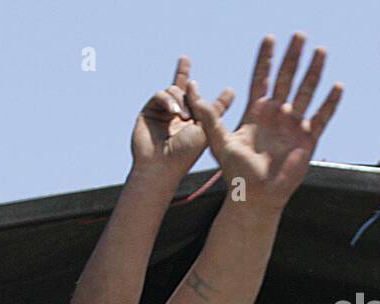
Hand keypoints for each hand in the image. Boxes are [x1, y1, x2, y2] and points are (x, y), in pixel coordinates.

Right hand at [131, 56, 232, 173]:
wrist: (161, 167)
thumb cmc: (186, 154)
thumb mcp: (207, 129)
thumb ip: (216, 108)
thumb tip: (231, 90)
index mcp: (191, 120)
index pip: (195, 97)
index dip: (191, 80)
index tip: (190, 64)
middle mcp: (175, 115)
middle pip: (180, 87)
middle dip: (182, 73)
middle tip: (185, 60)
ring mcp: (160, 113)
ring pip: (173, 90)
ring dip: (180, 99)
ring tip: (183, 116)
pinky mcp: (148, 112)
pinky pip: (160, 94)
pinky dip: (168, 99)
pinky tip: (173, 112)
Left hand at [188, 33, 341, 212]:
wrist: (255, 197)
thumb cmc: (236, 172)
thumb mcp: (219, 141)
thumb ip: (208, 116)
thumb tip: (191, 90)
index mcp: (256, 113)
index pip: (262, 79)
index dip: (265, 60)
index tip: (269, 38)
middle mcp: (276, 115)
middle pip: (286, 79)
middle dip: (292, 58)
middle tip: (299, 35)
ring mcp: (293, 125)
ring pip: (306, 92)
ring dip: (313, 72)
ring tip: (320, 51)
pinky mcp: (308, 139)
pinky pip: (322, 117)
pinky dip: (329, 102)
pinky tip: (337, 86)